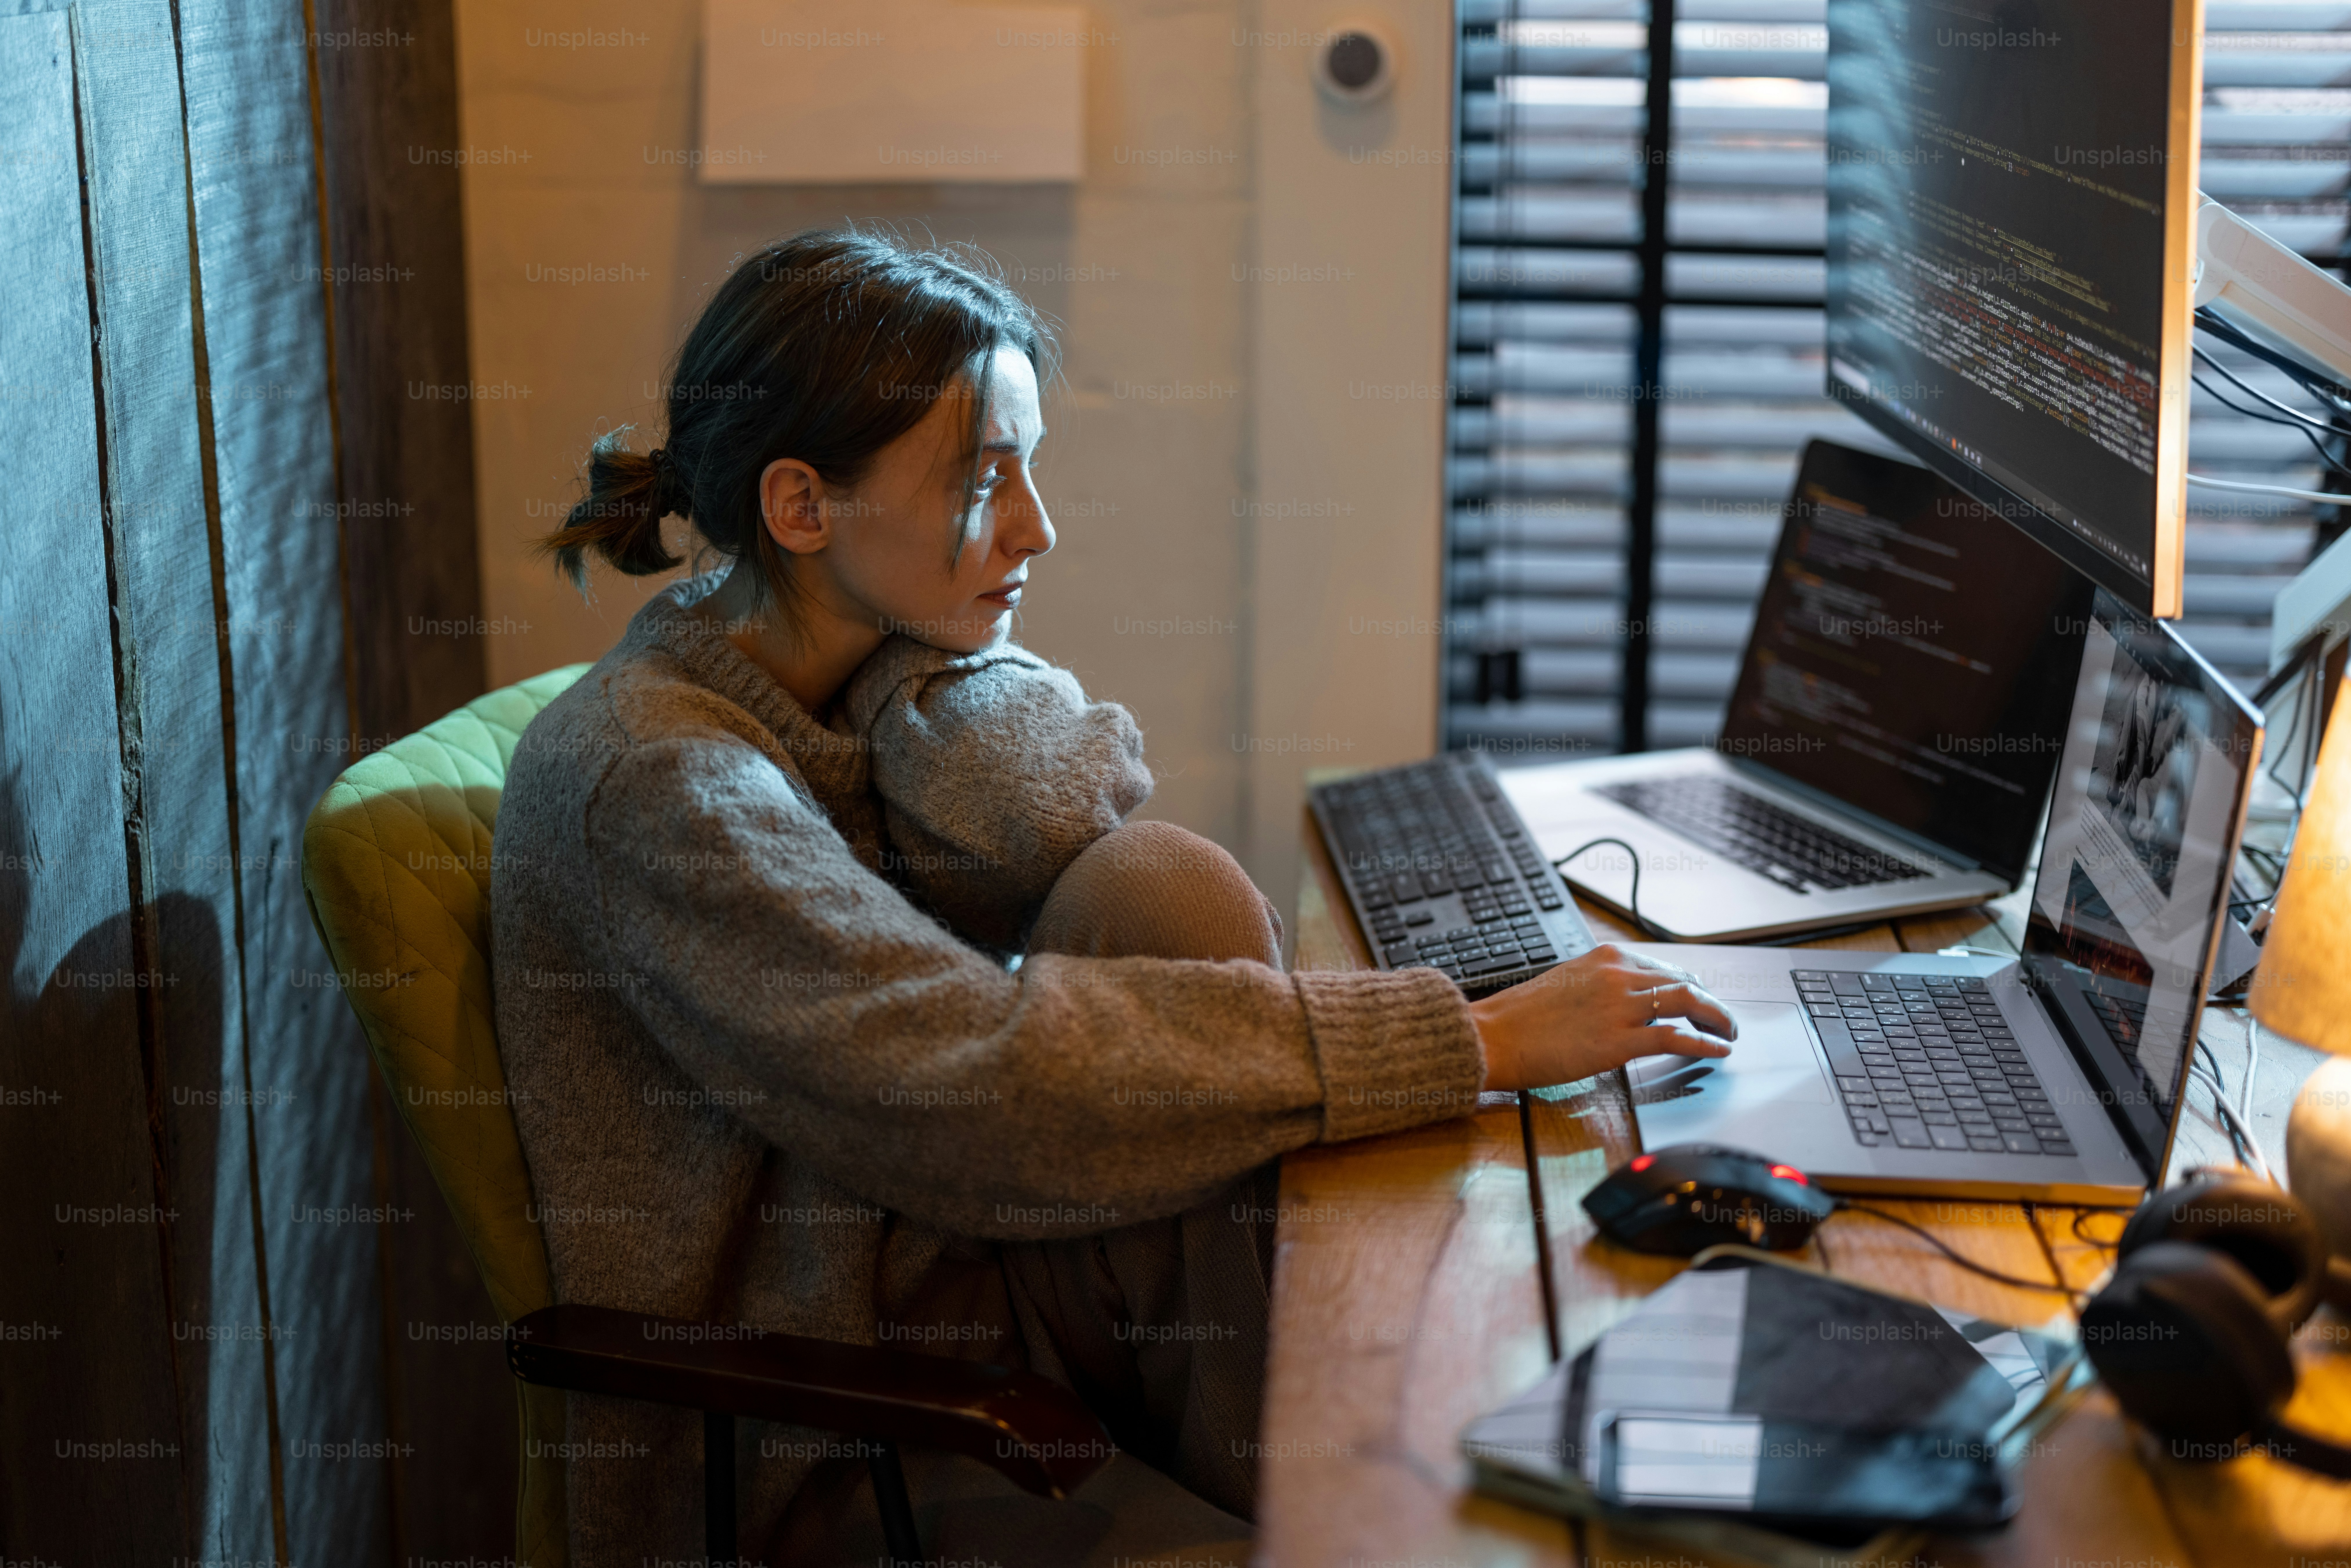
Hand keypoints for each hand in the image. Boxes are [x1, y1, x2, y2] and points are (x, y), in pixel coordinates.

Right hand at [1471, 943, 1735, 1092]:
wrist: (1494, 1036)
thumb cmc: (1521, 1018)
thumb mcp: (1566, 985)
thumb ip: (1600, 988)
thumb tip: (1624, 1004)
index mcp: (1604, 958)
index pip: (1662, 967)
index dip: (1688, 986)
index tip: (1698, 999)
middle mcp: (1618, 975)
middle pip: (1683, 981)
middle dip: (1709, 1002)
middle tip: (1720, 1019)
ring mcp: (1621, 1006)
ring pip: (1688, 1002)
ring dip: (1716, 1018)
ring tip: (1727, 1032)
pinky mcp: (1620, 1039)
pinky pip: (1676, 1037)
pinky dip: (1704, 1043)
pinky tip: (1717, 1050)